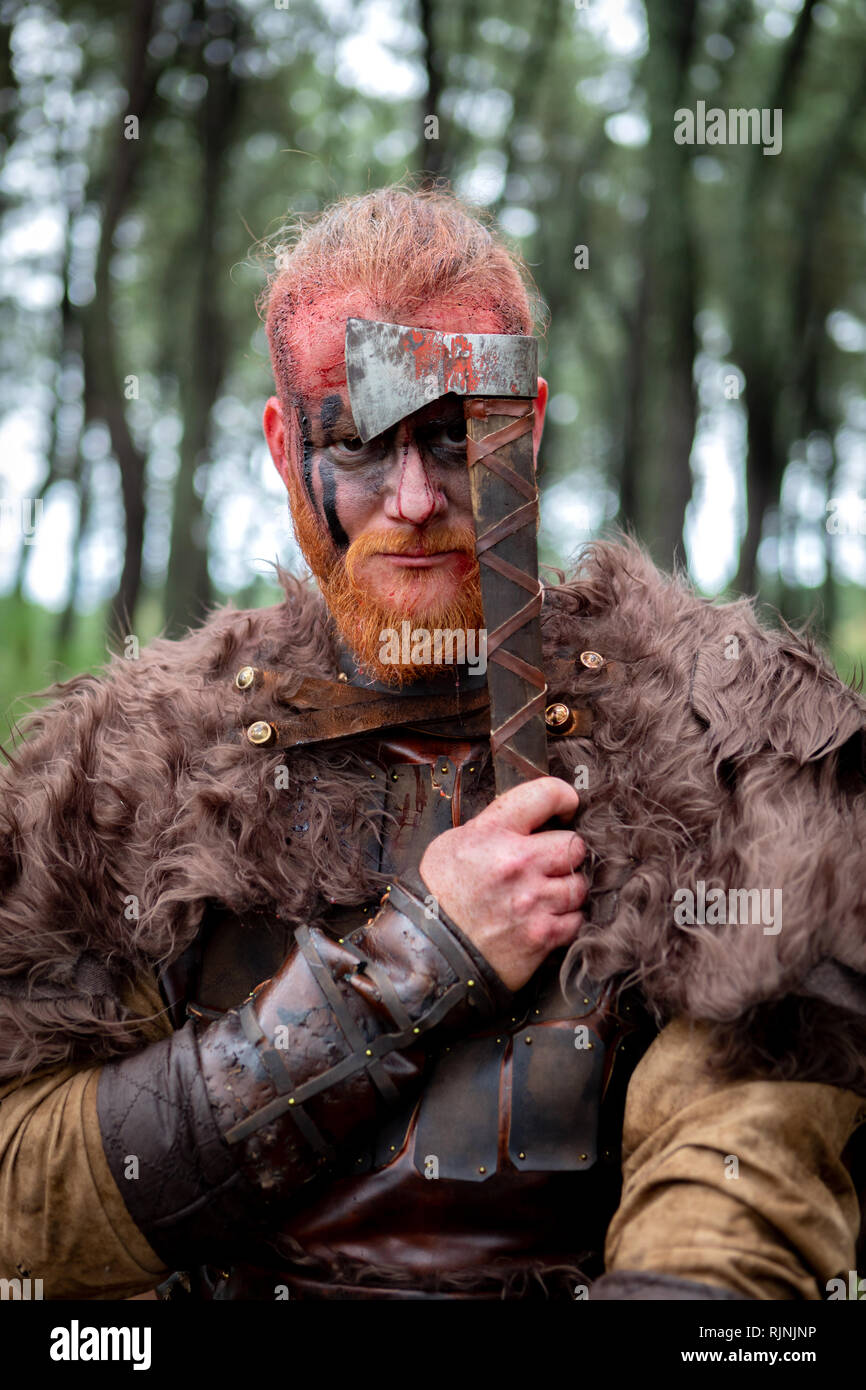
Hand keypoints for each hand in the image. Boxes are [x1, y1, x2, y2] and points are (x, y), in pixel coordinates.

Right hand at [418, 776, 586, 990]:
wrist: (429, 950)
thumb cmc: (439, 895)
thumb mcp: (454, 843)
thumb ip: (495, 827)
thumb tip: (530, 820)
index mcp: (493, 832)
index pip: (547, 794)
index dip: (564, 799)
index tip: (565, 811)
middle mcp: (517, 863)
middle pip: (574, 844)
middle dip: (565, 852)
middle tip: (550, 863)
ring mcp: (533, 901)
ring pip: (580, 885)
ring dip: (567, 888)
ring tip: (547, 894)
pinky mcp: (543, 935)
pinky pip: (576, 919)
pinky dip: (566, 920)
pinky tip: (546, 918)